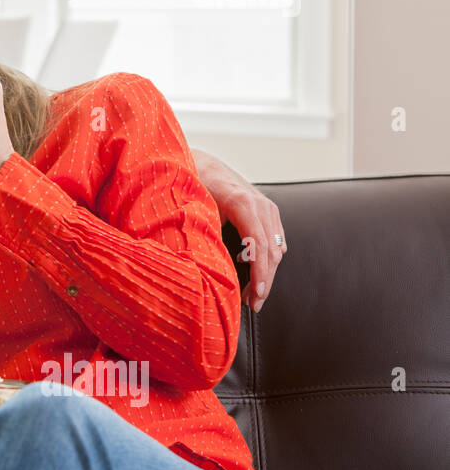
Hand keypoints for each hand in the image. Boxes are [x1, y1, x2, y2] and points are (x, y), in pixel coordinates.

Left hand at [190, 149, 285, 311]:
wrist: (203, 164)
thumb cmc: (193, 185)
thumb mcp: (194, 207)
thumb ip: (204, 232)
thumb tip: (209, 267)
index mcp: (240, 201)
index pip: (258, 243)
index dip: (260, 272)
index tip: (256, 295)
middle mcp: (259, 204)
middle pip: (271, 250)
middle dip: (264, 280)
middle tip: (253, 305)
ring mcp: (267, 207)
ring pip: (277, 248)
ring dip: (268, 274)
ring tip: (254, 297)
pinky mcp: (268, 212)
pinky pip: (276, 241)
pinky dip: (270, 261)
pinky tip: (257, 276)